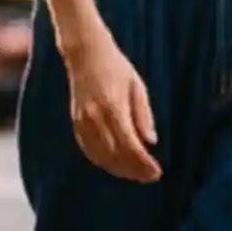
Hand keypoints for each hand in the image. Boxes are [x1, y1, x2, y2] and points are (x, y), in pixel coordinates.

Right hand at [61, 22, 160, 182]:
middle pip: (115, 155)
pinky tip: (114, 164)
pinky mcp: (76, 122)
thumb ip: (143, 115)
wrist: (85, 54)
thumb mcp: (137, 86)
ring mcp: (83, 121)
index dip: (143, 163)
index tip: (156, 172)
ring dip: (118, 169)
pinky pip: (88, 149)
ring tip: (135, 173)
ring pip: (100, 156)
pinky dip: (102, 161)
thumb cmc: (116, 67)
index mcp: (114, 108)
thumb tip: (151, 142)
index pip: (130, 145)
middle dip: (133, 170)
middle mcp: (96, 118)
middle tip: (149, 176)